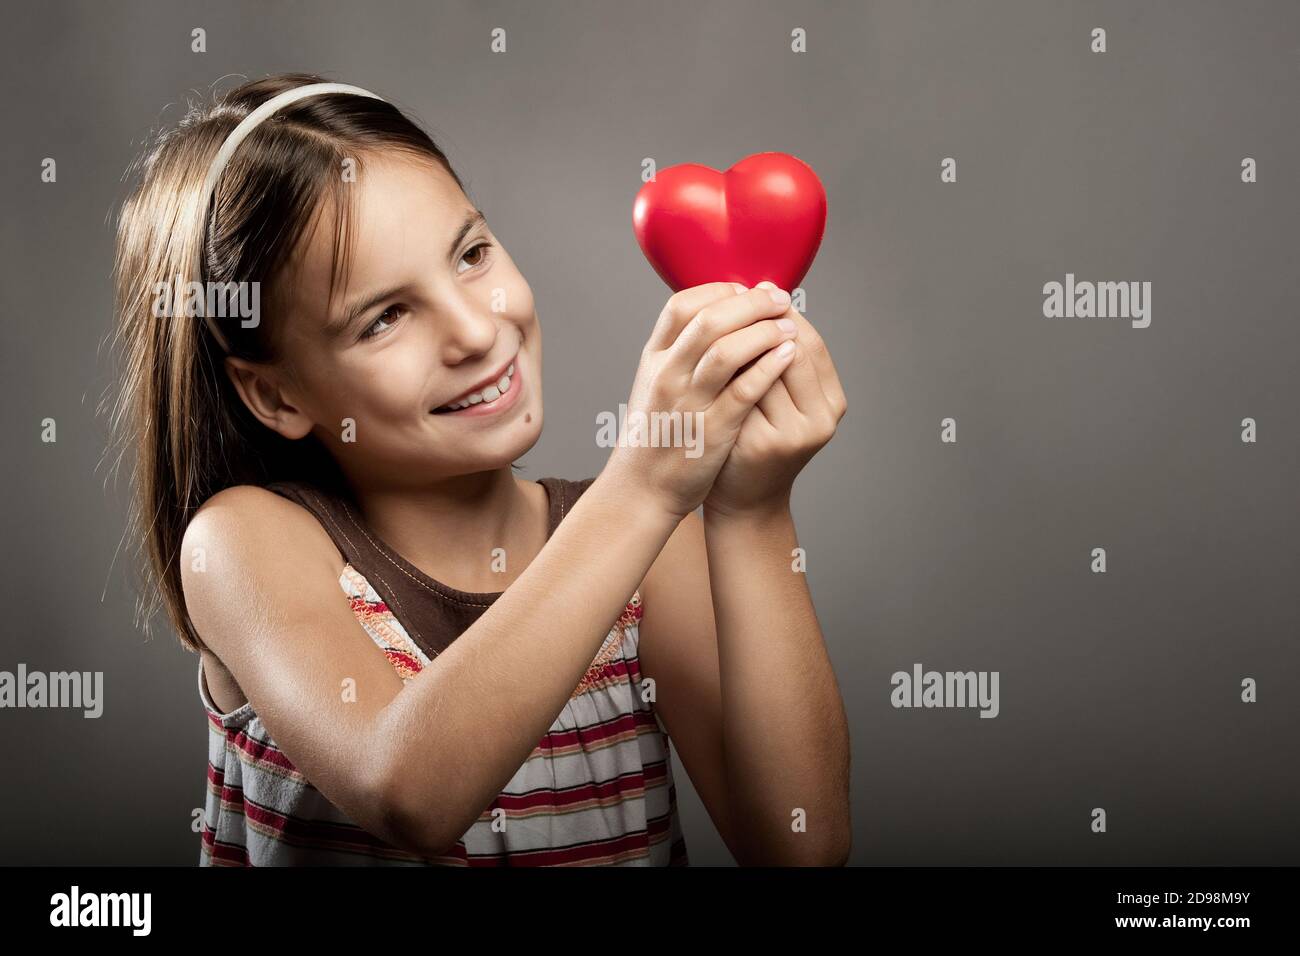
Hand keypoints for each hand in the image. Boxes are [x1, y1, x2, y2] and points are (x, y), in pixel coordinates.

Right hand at [604, 282, 800, 521]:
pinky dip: (768, 368)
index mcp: (654, 358)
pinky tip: (787, 356)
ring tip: (788, 327)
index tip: (748, 289)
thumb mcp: (657, 384)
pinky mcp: (710, 431)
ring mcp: (687, 403)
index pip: (683, 305)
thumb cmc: (657, 434)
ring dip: (764, 332)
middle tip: (779, 300)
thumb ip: (681, 351)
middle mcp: (667, 375)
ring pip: (727, 351)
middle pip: (709, 319)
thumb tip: (721, 314)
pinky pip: (743, 391)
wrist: (641, 489)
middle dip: (751, 304)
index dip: (721, 290)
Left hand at [703, 281, 846, 519]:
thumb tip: (763, 293)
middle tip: (735, 296)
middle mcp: (821, 420)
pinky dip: (728, 372)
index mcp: (832, 403)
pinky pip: (744, 393)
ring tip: (718, 318)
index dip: (783, 314)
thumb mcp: (778, 399)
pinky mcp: (762, 445)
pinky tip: (706, 354)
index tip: (757, 289)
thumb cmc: (754, 439)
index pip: (811, 343)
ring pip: (767, 370)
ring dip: (743, 342)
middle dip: (762, 321)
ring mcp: (794, 435)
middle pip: (793, 351)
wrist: (742, 497)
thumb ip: (776, 360)